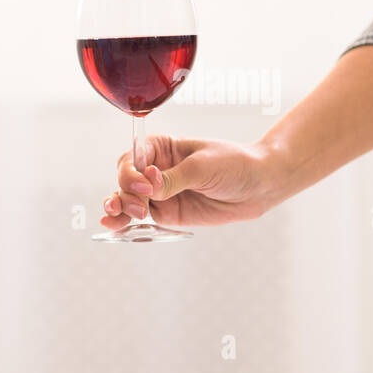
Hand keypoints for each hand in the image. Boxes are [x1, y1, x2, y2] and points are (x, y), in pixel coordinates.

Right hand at [99, 134, 277, 229]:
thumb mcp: (202, 167)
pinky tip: (112, 224)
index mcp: (161, 148)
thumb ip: (173, 180)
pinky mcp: (165, 213)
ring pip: (127, 200)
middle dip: (126, 193)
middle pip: (125, 180)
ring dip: (118, 207)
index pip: (133, 158)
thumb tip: (148, 190)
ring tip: (113, 217)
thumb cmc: (234, 164)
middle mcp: (154, 169)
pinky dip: (124, 221)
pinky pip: (139, 218)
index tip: (146, 185)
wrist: (260, 185)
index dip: (132, 173)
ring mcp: (158, 193)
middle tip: (141, 206)